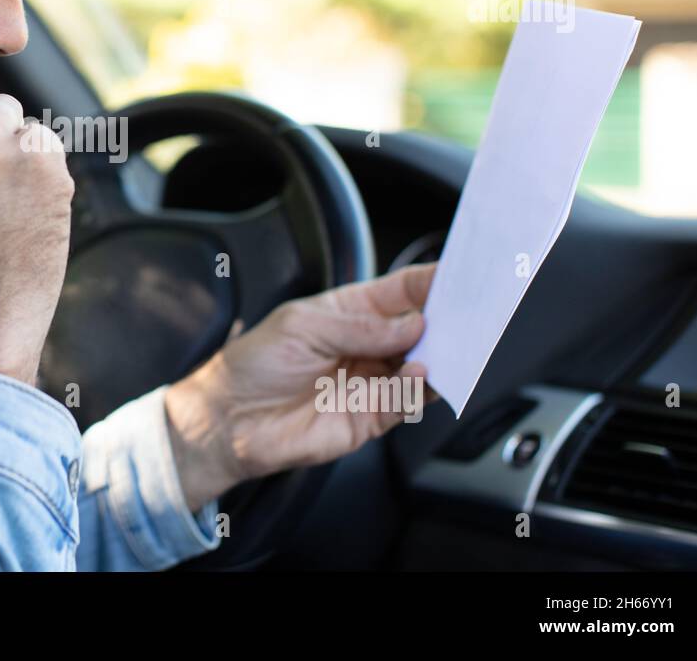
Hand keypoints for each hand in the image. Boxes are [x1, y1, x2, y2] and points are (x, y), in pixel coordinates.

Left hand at [163, 263, 439, 510]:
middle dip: (447, 320)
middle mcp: (368, 346)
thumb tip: (412, 324)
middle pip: (422, 330)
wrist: (228, 420)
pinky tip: (418, 374)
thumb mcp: (301, 326)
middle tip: (468, 312)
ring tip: (451, 343)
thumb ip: (359, 327)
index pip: (402, 293)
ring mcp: (372, 382)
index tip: (459, 276)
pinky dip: (418, 388)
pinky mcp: (371, 418)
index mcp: (351, 312)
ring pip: (424, 367)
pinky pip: (407, 402)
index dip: (431, 284)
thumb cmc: (253, 365)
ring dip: (441, 357)